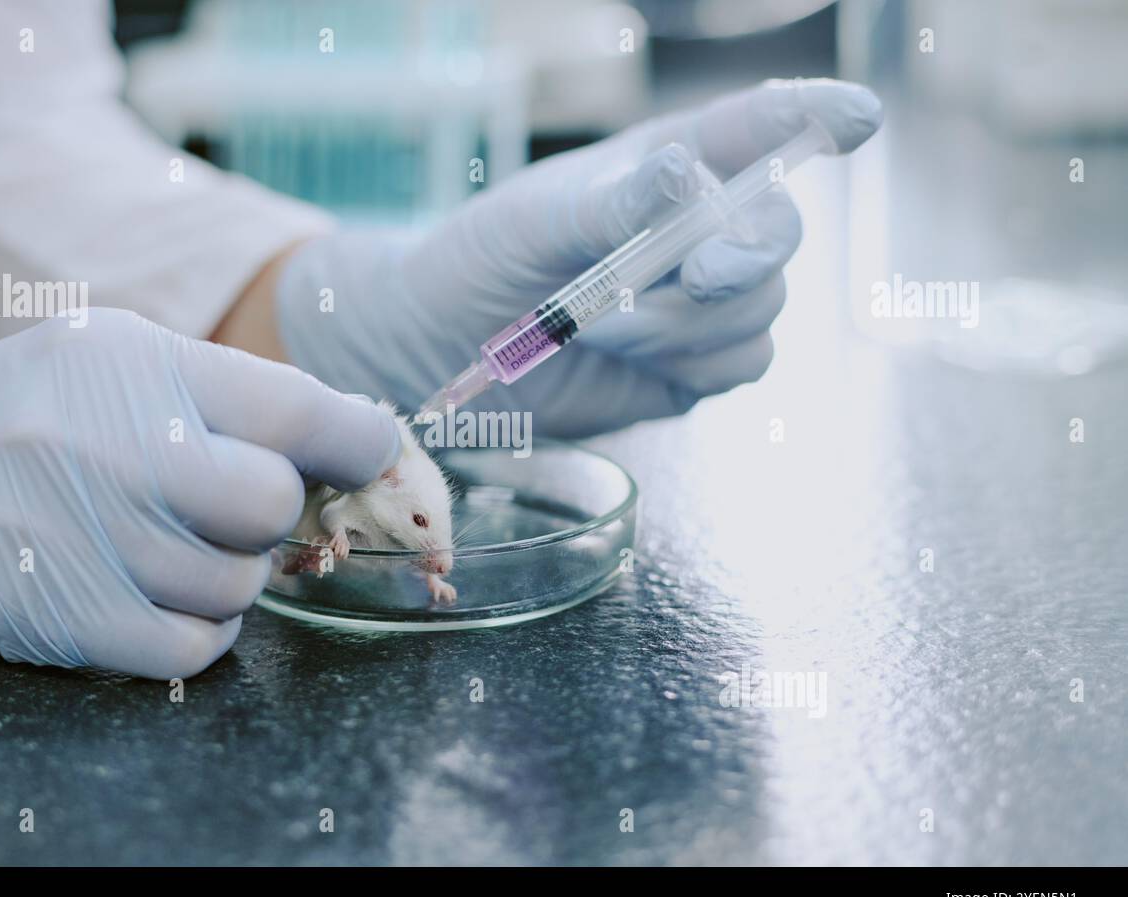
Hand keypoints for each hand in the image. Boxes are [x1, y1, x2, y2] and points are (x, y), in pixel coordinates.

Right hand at [0, 309, 399, 678]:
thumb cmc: (26, 414)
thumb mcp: (113, 360)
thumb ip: (222, 391)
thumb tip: (349, 434)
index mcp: (135, 366)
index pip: (293, 408)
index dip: (358, 438)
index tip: (373, 451)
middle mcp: (113, 450)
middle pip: (273, 502)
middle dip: (276, 509)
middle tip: (237, 501)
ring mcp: (88, 540)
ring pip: (239, 583)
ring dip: (234, 573)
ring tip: (181, 543)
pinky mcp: (68, 620)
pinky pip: (194, 647)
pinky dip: (202, 628)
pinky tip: (168, 593)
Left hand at [275, 78, 881, 436]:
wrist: (449, 354)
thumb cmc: (484, 261)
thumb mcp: (535, 219)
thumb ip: (612, 202)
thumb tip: (684, 174)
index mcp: (666, 166)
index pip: (756, 130)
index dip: (812, 118)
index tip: (860, 117)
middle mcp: (699, 228)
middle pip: (776, 230)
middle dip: (743, 253)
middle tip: (695, 274)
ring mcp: (703, 301)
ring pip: (761, 306)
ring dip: (684, 321)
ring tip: (599, 321)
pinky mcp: (694, 365)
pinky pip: (741, 363)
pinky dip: (691, 363)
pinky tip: (629, 355)